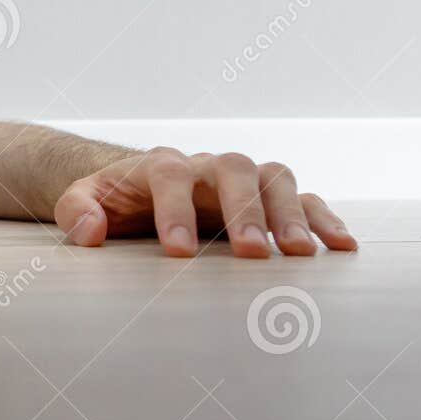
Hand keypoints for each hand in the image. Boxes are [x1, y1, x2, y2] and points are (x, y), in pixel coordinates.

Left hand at [53, 148, 356, 257]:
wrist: (139, 186)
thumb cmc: (114, 200)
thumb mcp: (84, 201)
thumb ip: (78, 210)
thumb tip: (89, 230)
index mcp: (159, 164)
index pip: (170, 176)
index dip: (175, 210)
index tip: (178, 254)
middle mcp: (206, 165)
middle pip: (233, 169)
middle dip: (243, 210)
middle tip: (251, 253)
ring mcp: (241, 179)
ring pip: (274, 179)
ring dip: (289, 213)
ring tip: (298, 254)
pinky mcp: (267, 198)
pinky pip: (303, 197)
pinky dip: (323, 218)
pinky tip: (342, 247)